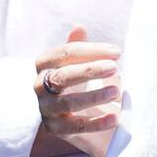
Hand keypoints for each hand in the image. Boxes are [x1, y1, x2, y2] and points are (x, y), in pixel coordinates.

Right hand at [34, 26, 120, 156]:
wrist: (72, 116)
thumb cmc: (77, 83)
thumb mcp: (77, 64)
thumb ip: (78, 47)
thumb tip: (78, 27)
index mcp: (45, 64)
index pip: (65, 53)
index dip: (91, 51)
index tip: (117, 52)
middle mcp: (40, 86)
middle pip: (62, 76)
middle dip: (89, 71)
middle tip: (114, 67)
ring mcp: (46, 109)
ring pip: (68, 102)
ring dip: (94, 96)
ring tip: (116, 91)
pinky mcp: (55, 129)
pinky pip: (75, 127)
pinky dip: (96, 123)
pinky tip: (114, 118)